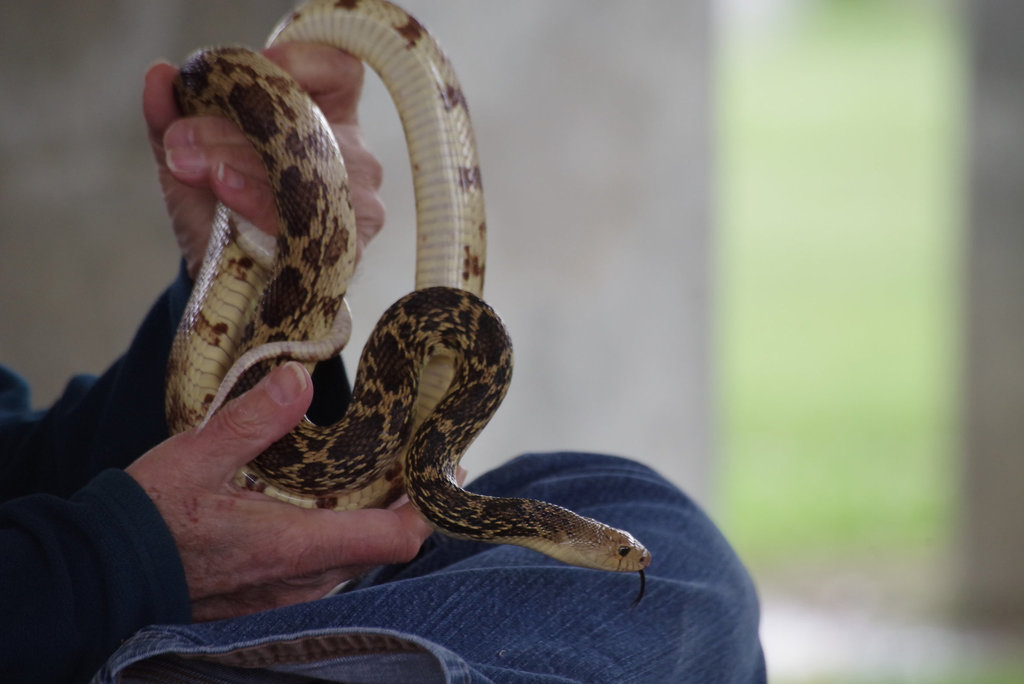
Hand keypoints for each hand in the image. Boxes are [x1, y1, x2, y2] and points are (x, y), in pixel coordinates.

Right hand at [126, 362, 432, 620]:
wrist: (104, 572)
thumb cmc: (150, 516)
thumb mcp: (197, 454)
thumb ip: (253, 418)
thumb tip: (299, 377)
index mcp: (294, 545)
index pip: (395, 538)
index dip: (428, 505)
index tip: (439, 468)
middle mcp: (301, 579)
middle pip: (384, 547)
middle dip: (407, 504)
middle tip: (416, 459)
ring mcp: (287, 593)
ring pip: (356, 559)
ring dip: (375, 518)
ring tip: (382, 472)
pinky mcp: (271, 594)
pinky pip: (327, 568)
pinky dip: (344, 533)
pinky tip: (332, 501)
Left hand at [142, 43, 385, 278]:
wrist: (223, 284)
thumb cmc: (216, 211)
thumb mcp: (187, 157)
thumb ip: (172, 115)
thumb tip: (160, 75)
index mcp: (327, 119)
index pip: (339, 72)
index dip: (304, 62)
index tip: (259, 67)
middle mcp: (352, 155)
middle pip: (307, 120)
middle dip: (237, 124)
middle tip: (181, 136)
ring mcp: (359, 201)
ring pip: (307, 165)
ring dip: (242, 160)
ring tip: (192, 164)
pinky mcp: (350, 245)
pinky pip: (306, 213)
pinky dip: (258, 199)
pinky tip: (225, 190)